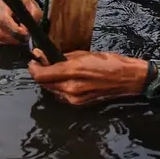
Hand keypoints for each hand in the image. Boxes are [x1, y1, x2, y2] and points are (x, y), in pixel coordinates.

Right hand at [0, 0, 42, 45]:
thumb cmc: (26, 8)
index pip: (4, 19)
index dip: (15, 29)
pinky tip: (12, 40)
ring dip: (10, 41)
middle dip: (14, 38)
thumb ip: (34, 15)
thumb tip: (25, 28)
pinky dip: (3, 43)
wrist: (22, 10)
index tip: (25, 33)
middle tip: (24, 39)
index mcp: (1, 3)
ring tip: (20, 39)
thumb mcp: (33, 7)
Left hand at [28, 50, 148, 104]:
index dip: (33, 68)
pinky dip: (59, 87)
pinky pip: (61, 96)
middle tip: (41, 62)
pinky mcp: (79, 104)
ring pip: (52, 90)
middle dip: (40, 73)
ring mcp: (74, 99)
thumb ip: (63, 57)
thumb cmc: (109, 61)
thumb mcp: (84, 54)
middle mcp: (71, 88)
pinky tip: (65, 79)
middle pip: (44, 84)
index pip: (41, 75)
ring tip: (54, 70)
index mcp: (72, 72)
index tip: (33, 61)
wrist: (126, 79)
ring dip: (49, 80)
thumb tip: (44, 55)